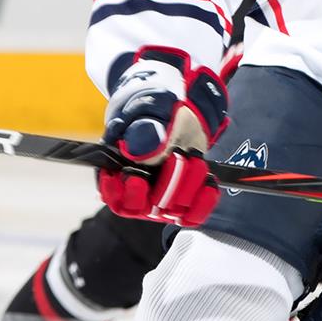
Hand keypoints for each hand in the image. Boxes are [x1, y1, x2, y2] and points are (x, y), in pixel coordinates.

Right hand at [97, 48, 229, 225]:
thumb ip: (145, 127)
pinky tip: (209, 182)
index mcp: (115, 169)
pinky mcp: (182, 198)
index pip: (111, 195)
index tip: (134, 177)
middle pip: (143, 206)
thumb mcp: (149, 109)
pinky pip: (192, 214)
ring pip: (170, 210)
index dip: (118, 192)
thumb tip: (142, 149)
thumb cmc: (153, 106)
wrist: (178, 107)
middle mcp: (135, 190)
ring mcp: (159, 197)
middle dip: (164, 184)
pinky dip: (203, 201)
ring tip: (194, 157)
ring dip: (187, 185)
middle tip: (177, 157)